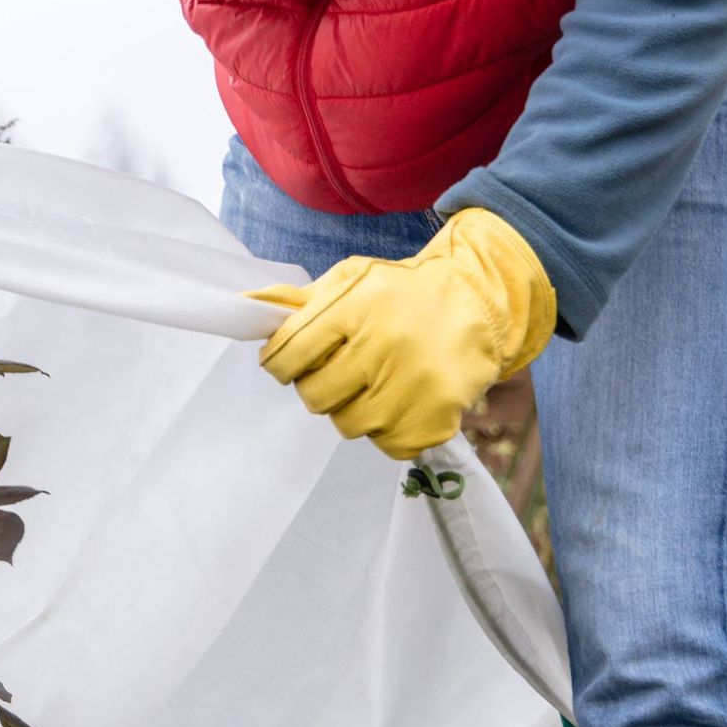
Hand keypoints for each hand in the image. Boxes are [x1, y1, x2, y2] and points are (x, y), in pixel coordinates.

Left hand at [246, 208, 555, 460]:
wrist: (479, 301)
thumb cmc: (403, 295)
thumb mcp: (352, 280)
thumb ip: (299, 301)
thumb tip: (246, 307)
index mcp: (358, 306)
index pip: (288, 354)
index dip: (280, 362)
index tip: (290, 361)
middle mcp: (386, 345)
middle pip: (314, 396)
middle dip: (319, 385)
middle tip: (341, 370)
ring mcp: (414, 385)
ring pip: (348, 424)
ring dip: (354, 408)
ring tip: (376, 382)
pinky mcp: (436, 417)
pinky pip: (387, 445)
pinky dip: (388, 429)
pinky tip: (402, 399)